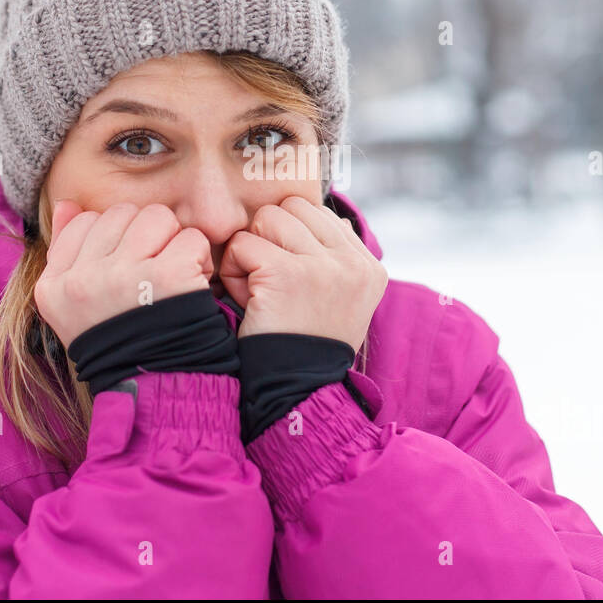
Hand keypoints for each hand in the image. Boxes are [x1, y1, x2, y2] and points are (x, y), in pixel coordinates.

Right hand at [34, 201, 212, 345]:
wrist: (159, 391)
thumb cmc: (121, 344)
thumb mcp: (76, 308)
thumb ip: (66, 252)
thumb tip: (67, 204)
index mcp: (54, 287)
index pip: (84, 222)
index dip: (115, 238)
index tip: (127, 269)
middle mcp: (83, 280)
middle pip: (123, 214)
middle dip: (146, 237)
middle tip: (154, 275)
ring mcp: (123, 277)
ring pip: (158, 217)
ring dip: (174, 241)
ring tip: (173, 276)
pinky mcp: (167, 277)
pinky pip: (191, 238)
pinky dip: (199, 259)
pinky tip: (193, 285)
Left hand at [219, 195, 387, 352]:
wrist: (295, 394)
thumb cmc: (305, 348)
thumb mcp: (338, 301)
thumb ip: (335, 258)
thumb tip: (330, 220)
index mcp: (369, 267)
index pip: (319, 213)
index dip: (290, 240)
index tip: (290, 281)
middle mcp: (353, 262)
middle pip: (292, 208)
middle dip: (270, 239)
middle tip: (270, 284)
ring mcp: (324, 266)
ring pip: (266, 219)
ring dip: (250, 252)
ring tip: (259, 292)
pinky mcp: (288, 273)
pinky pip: (242, 245)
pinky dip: (233, 272)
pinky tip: (248, 302)